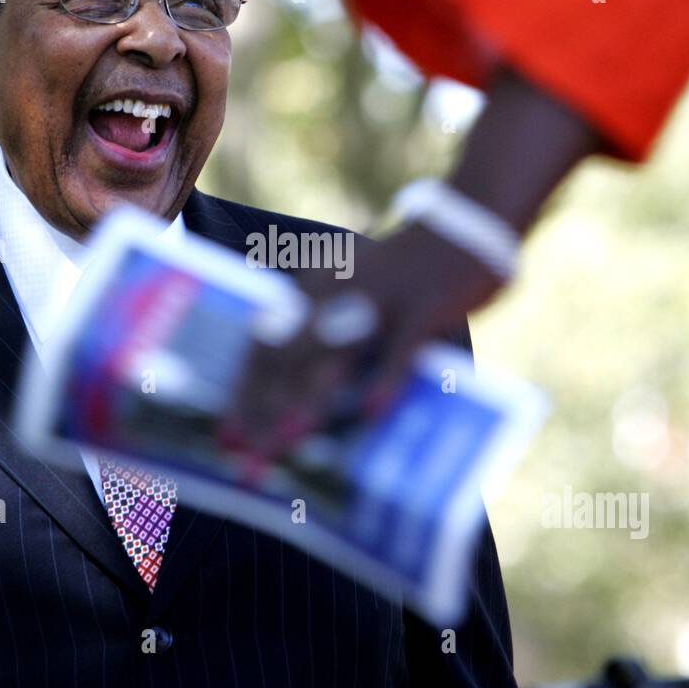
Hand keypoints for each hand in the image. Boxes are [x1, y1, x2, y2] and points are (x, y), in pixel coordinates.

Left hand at [219, 220, 504, 460]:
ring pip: (337, 353)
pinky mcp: (423, 305)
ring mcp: (380, 297)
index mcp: (313, 291)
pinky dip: (387, 379)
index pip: (265, 345)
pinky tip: (374, 413)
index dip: (243, 393)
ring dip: (310, 398)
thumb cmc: (403, 279)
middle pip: (290, 356)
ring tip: (288, 439)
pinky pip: (401, 346)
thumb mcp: (352, 296)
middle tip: (250, 458)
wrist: (460, 228)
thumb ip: (326, 341)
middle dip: (265, 409)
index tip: (228, 440)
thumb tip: (298, 408)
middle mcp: (336, 292)